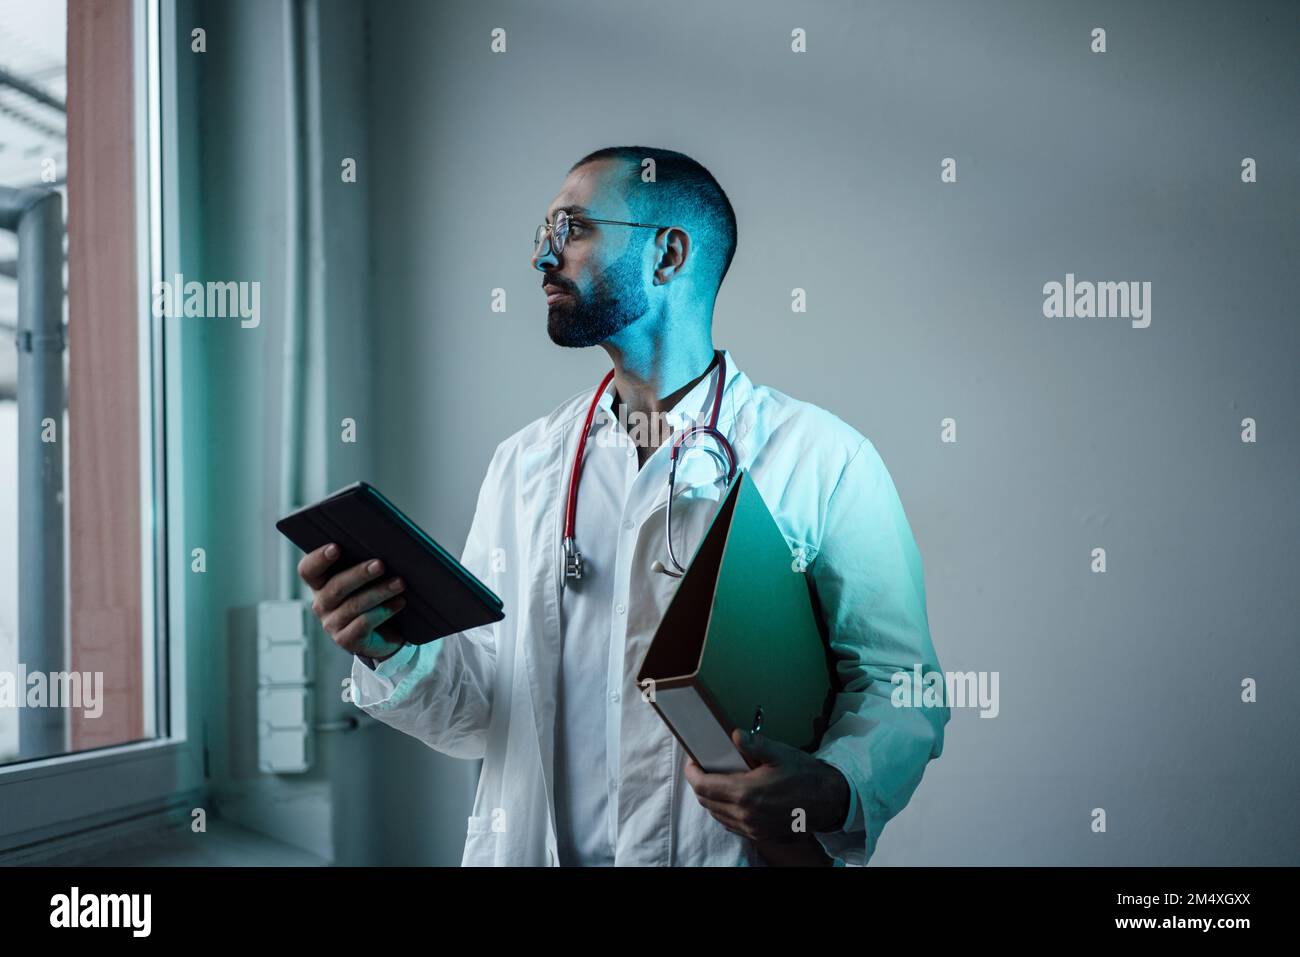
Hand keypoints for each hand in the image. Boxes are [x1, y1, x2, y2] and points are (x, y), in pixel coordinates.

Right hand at [297, 543, 406, 660]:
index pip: (308, 570)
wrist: (384, 635)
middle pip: (336, 587)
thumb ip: (364, 564)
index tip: (336, 547)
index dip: (318, 558)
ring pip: (354, 605)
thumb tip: (383, 544)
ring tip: (399, 583)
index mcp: (320, 584)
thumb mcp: (365, 580)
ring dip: (379, 592)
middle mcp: (321, 604)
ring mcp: (332, 624)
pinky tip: (399, 602)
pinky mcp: (346, 640)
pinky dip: (383, 611)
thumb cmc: (373, 598)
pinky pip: (363, 624)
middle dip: (360, 574)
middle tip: (380, 564)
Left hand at [683, 729, 849, 843]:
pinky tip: (732, 798)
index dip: (692, 773)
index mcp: (746, 793)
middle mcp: (745, 815)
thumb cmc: (805, 775)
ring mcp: (752, 828)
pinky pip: (731, 825)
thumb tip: (735, 734)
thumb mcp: (780, 754)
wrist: (829, 801)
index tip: (693, 762)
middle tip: (703, 768)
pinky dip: (724, 811)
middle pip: (706, 802)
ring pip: (717, 815)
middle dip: (699, 784)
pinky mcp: (760, 835)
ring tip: (717, 781)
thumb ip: (755, 744)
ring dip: (711, 799)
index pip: (703, 787)